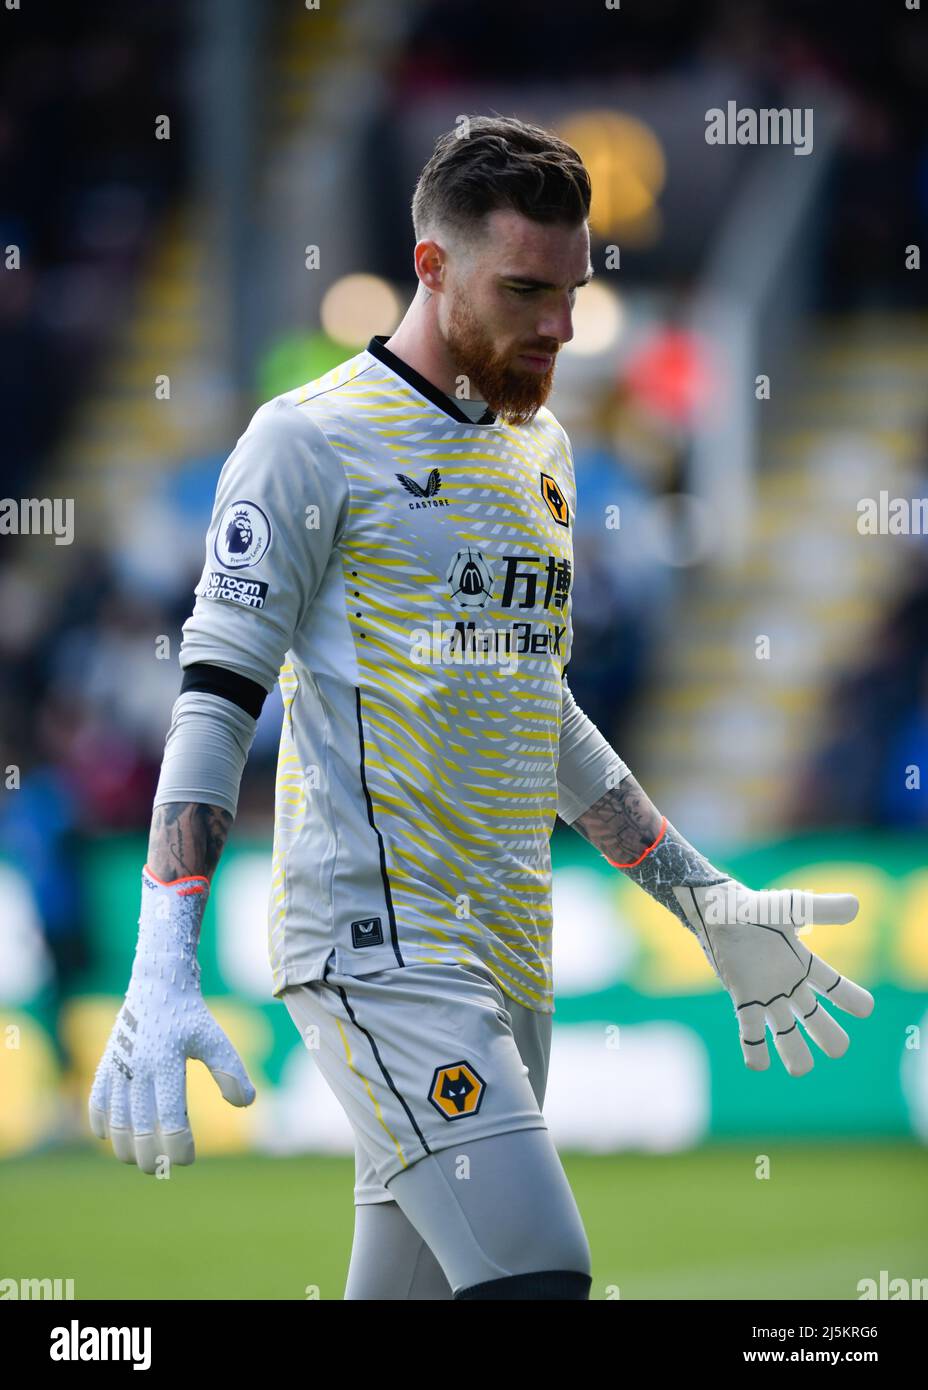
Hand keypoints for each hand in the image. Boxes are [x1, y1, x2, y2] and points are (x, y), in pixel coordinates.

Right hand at [88, 869, 255, 1171]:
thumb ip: (230, 1071)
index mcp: (166, 1063)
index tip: (187, 1159)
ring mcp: (118, 1066)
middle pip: (139, 1127)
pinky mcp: (107, 1062)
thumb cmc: (191, 1015)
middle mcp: (138, 1067)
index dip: (178, 1146)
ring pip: (115, 1119)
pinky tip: (110, 1137)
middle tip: (160, 1168)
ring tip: (138, 1159)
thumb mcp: (215, 1039)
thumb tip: (246, 1103)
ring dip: (124, 1145)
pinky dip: (101, 1122)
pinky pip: (97, 1100)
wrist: (158, 982)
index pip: (170, 1119)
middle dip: (149, 1155)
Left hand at [673, 882, 873, 1076]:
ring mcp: (767, 995)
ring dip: (794, 1052)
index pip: (837, 987)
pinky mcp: (743, 999)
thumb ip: (821, 909)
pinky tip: (758, 1065)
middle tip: (836, 1049)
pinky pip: (752, 1031)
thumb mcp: (789, 907)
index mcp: (804, 964)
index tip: (864, 1009)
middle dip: (829, 1036)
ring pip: (787, 1033)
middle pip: (817, 1020)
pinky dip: (755, 1049)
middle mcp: (789, 984)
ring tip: (800, 1070)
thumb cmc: (753, 907)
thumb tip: (856, 906)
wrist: (716, 911)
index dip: (853, 999)